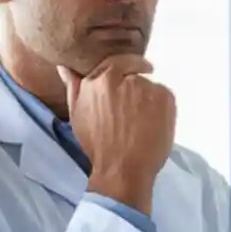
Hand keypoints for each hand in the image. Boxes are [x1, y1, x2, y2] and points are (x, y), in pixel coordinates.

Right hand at [58, 55, 175, 215]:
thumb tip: (64, 67)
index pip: (118, 62)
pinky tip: (152, 124)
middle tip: (133, 111)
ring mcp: (148, 88)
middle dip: (134, 89)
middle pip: (134, 74)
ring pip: (149, 86)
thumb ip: (73, 87)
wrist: (122, 169)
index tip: (130, 75)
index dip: (124, 70)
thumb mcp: (78, 114)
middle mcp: (126, 79)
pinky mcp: (166, 98)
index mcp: (101, 79)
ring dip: (147, 98)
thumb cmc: (97, 144)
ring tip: (141, 122)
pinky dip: (161, 107)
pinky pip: (164, 96)